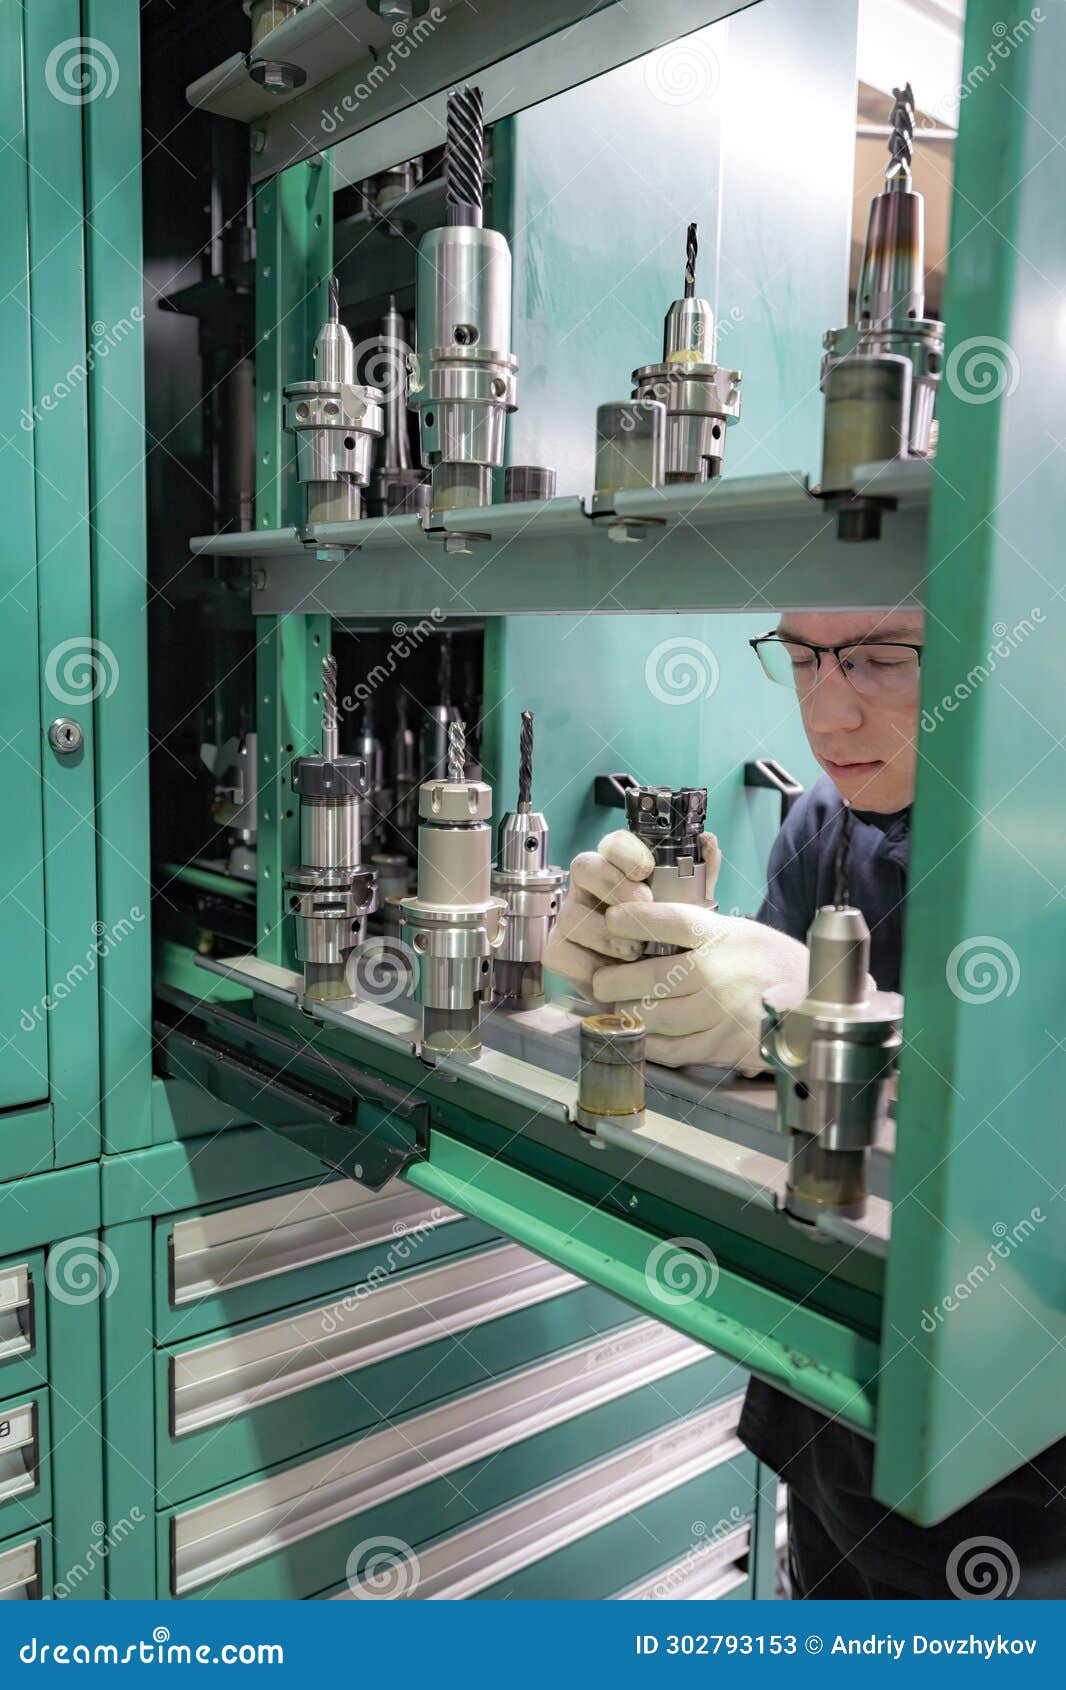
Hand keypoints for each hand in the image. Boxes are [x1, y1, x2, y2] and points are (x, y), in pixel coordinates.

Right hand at [544, 827, 720, 993]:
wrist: (654, 990)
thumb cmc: (667, 942)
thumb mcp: (690, 908)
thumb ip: (700, 874)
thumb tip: (709, 841)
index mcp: (619, 870)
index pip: (613, 844)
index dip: (626, 852)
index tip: (647, 869)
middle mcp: (590, 888)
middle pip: (584, 866)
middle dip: (615, 886)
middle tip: (643, 907)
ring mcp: (572, 918)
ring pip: (572, 913)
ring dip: (606, 934)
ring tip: (635, 951)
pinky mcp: (560, 950)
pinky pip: (560, 952)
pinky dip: (587, 965)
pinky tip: (611, 974)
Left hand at [592, 907, 808, 1074]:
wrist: (816, 1008)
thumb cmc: (773, 965)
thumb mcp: (741, 933)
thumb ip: (697, 933)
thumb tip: (642, 929)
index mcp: (722, 936)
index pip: (667, 921)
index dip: (633, 919)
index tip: (612, 920)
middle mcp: (717, 973)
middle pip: (646, 976)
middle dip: (612, 981)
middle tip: (603, 982)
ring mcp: (717, 1013)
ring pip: (651, 1016)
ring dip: (628, 1012)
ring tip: (621, 1006)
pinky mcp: (719, 1047)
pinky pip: (668, 1048)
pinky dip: (648, 1041)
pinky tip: (643, 1032)